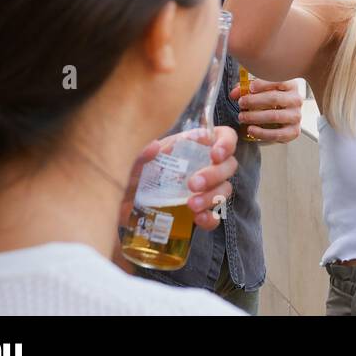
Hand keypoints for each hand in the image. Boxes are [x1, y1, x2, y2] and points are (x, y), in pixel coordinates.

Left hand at [121, 126, 238, 231]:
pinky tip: (198, 219)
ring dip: (212, 197)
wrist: (126, 205)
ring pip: (225, 190)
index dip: (226, 144)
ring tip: (191, 205)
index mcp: (196, 146)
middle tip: (193, 184)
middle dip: (214, 175)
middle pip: (229, 165)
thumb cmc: (136, 175)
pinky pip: (216, 215)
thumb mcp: (136, 163)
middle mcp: (206, 165)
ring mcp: (207, 189)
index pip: (224, 137)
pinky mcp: (202, 211)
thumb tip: (154, 147)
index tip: (215, 155)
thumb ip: (142, 155)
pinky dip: (210, 218)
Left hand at [230, 78, 303, 143]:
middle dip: (254, 101)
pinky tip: (250, 129)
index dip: (263, 84)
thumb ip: (246, 89)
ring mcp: (296, 116)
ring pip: (274, 116)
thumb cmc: (269, 101)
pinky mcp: (294, 131)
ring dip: (255, 117)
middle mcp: (296, 99)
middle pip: (274, 98)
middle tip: (241, 103)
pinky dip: (261, 133)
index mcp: (290, 85)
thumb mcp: (260, 90)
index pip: (278, 81)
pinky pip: (277, 134)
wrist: (282, 119)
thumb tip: (235, 93)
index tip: (250, 88)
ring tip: (242, 117)